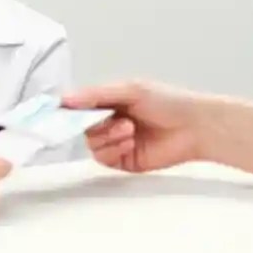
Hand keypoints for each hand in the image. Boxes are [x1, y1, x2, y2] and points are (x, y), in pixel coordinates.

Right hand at [64, 81, 210, 172]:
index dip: (68, 110)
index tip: (58, 112)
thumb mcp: (130, 90)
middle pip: (82, 128)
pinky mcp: (124, 161)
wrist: (194, 127)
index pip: (79, 107)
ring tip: (130, 130)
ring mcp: (116, 143)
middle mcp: (109, 122)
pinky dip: (113, 151)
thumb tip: (63, 99)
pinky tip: (130, 142)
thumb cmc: (167, 102)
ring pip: (92, 145)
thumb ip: (96, 95)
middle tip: (117, 120)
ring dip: (107, 137)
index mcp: (110, 102)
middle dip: (96, 125)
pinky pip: (104, 160)